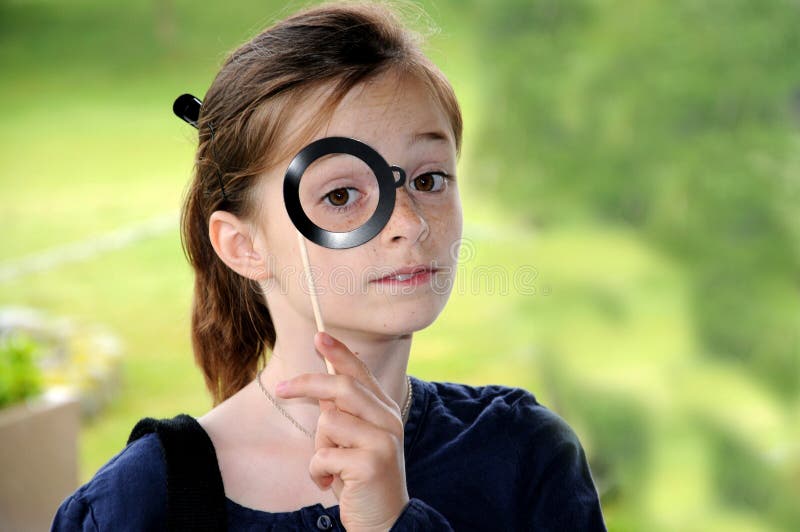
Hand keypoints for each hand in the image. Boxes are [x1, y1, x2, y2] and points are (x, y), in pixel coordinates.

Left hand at [275, 331, 408, 530]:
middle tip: (281, 388)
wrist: (384, 522)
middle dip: (308, 385)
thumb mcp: (351, 441)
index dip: (339, 354)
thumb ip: (342, 413)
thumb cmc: (361, 479)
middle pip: (343, 387)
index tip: (319, 336)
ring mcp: (382, 441)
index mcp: (384, 411)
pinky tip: (330, 484)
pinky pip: (324, 455)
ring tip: (330, 466)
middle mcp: (388, 420)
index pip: (361, 373)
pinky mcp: (371, 463)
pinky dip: (318, 472)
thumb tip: (320, 385)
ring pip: (328, 422)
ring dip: (318, 447)